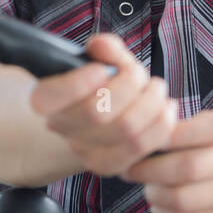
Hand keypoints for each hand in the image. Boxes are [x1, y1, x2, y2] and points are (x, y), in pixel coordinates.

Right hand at [29, 33, 178, 177]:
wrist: (106, 116)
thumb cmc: (104, 82)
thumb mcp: (104, 60)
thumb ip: (106, 49)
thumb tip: (101, 45)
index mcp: (47, 98)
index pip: (46, 99)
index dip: (76, 84)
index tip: (102, 70)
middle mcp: (61, 128)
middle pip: (96, 112)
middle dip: (129, 85)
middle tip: (139, 73)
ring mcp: (83, 151)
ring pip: (124, 130)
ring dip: (151, 102)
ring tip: (157, 87)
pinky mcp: (109, 166)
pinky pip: (140, 147)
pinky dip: (161, 124)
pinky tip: (166, 108)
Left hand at [120, 109, 212, 212]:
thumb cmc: (208, 155)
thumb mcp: (197, 133)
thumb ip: (169, 129)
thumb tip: (130, 135)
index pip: (179, 132)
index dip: (151, 141)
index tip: (132, 146)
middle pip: (183, 168)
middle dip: (147, 172)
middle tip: (129, 172)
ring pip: (181, 199)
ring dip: (154, 196)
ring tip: (148, 190)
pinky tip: (159, 207)